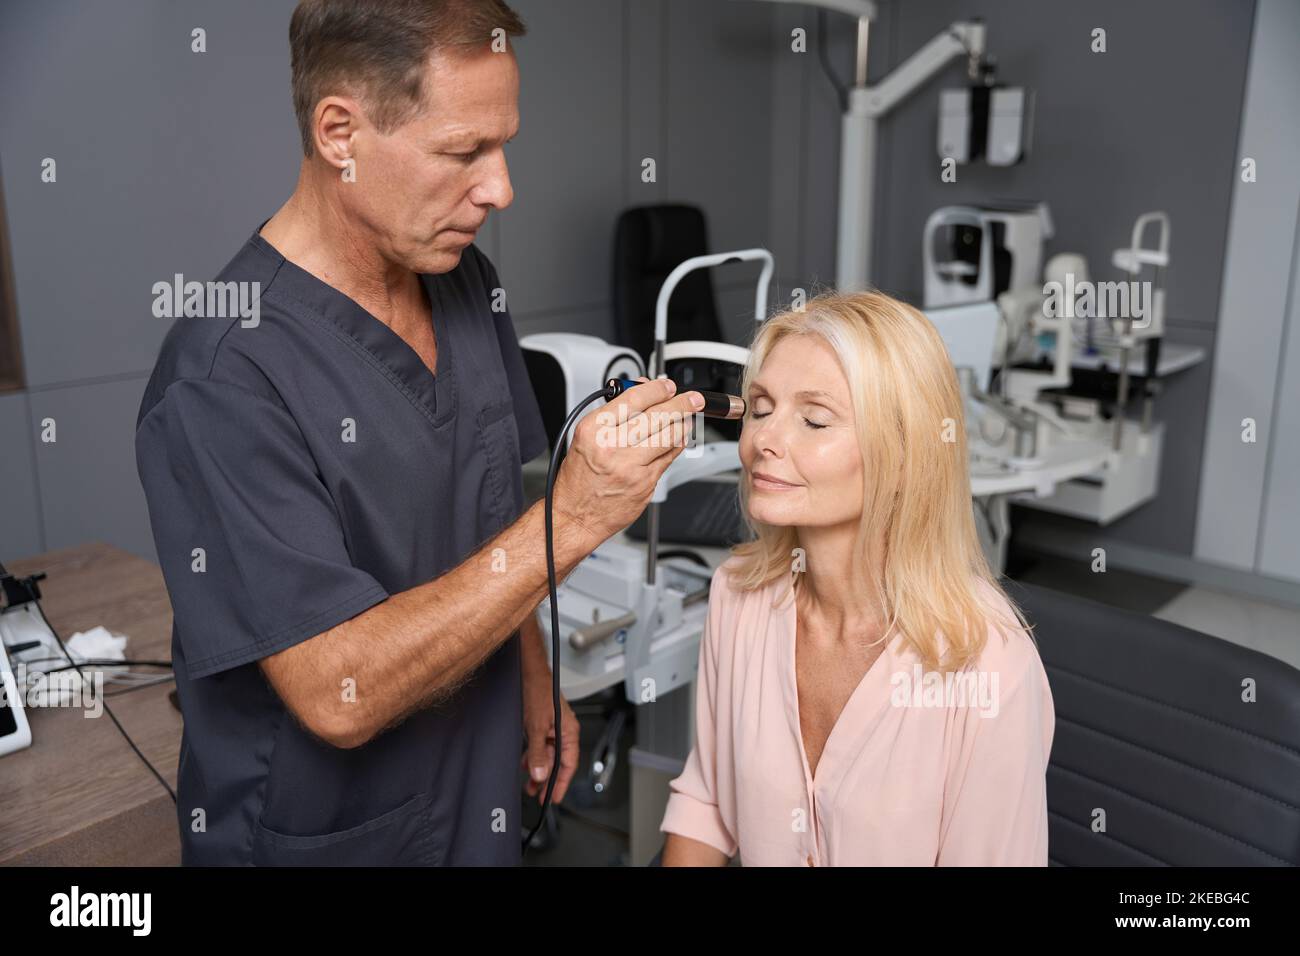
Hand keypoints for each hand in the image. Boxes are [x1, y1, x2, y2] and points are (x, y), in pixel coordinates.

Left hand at [522, 668, 580, 803]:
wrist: (529, 673)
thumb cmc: (539, 692)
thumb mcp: (536, 727)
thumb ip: (538, 753)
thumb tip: (541, 774)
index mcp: (569, 732)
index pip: (569, 764)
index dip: (562, 783)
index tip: (554, 797)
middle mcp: (563, 731)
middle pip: (558, 762)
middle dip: (548, 780)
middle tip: (539, 796)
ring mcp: (553, 728)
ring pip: (548, 756)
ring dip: (538, 770)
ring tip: (529, 785)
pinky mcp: (542, 725)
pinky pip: (540, 746)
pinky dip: (533, 757)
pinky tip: (525, 765)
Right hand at [552, 376, 702, 544]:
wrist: (575, 515)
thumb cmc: (578, 478)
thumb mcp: (585, 438)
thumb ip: (614, 415)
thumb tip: (641, 393)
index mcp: (594, 430)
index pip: (634, 399)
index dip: (657, 389)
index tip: (667, 386)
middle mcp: (612, 447)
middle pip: (658, 416)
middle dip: (682, 403)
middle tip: (693, 399)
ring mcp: (631, 467)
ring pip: (670, 436)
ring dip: (683, 424)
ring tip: (687, 418)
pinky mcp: (646, 483)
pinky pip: (669, 458)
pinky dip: (676, 445)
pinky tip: (677, 439)